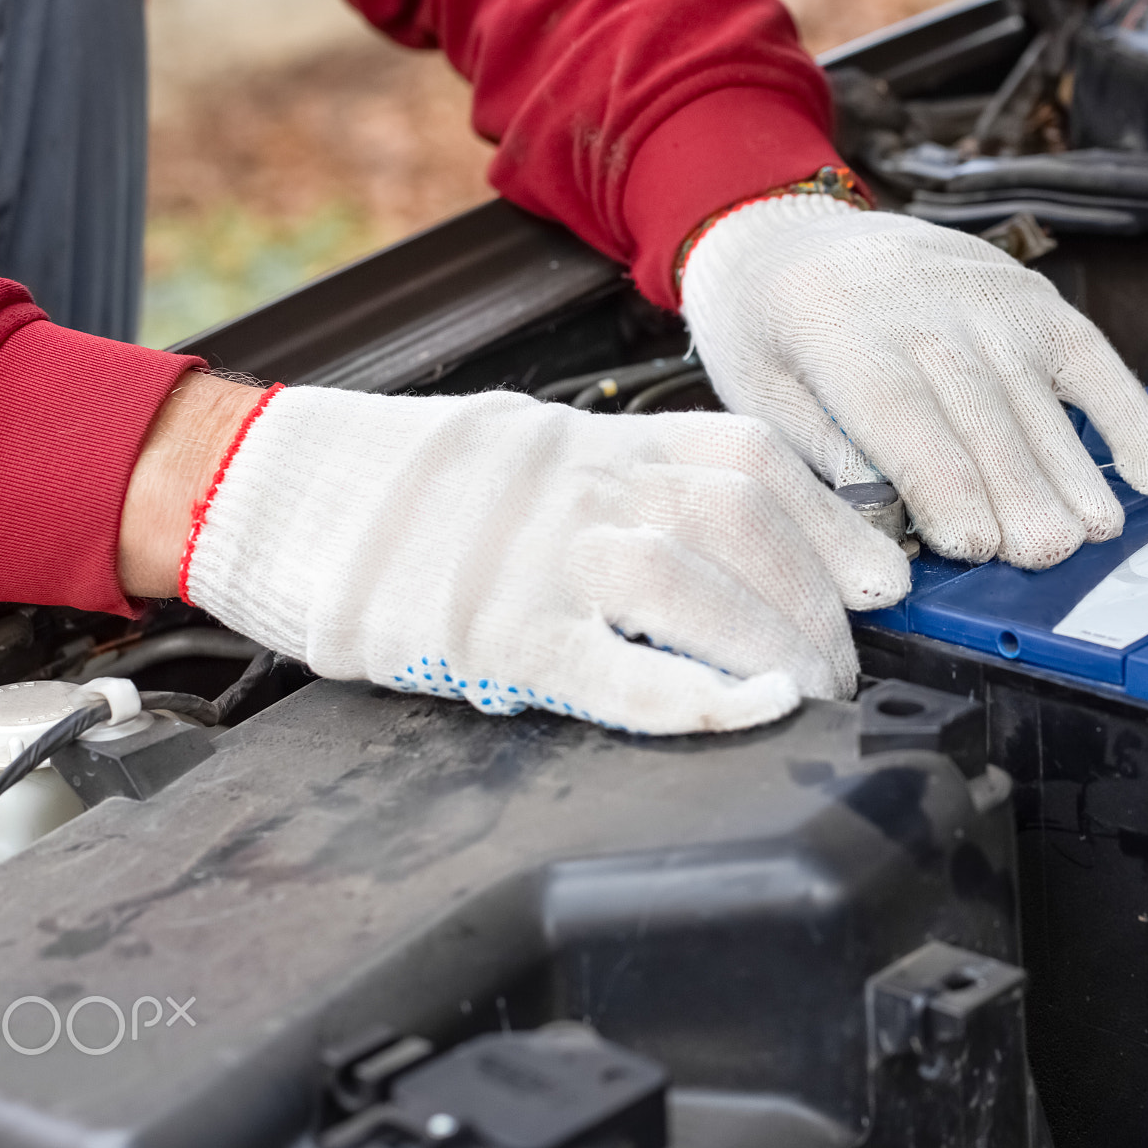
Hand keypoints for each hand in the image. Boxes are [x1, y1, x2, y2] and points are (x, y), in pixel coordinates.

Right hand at [120, 376, 909, 732]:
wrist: (267, 488)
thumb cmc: (406, 483)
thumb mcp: (532, 447)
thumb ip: (625, 475)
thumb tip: (734, 524)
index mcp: (592, 437)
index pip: (749, 458)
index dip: (831, 521)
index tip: (879, 575)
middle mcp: (578, 484)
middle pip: (739, 520)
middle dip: (814, 598)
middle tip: (842, 661)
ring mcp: (534, 557)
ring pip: (689, 580)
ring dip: (772, 642)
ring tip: (804, 692)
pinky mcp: (489, 634)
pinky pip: (608, 667)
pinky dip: (690, 694)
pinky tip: (746, 710)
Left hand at [681, 195, 1147, 568]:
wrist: (789, 238)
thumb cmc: (773, 334)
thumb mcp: (765, 399)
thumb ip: (829, 461)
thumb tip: (892, 535)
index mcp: (840, 333)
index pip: (905, 414)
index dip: (947, 484)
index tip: (975, 546)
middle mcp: (923, 307)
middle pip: (982, 411)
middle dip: (1021, 491)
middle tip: (1047, 556)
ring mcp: (985, 297)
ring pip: (1038, 395)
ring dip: (1073, 470)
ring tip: (1095, 531)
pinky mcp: (1030, 298)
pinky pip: (1092, 359)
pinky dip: (1129, 415)